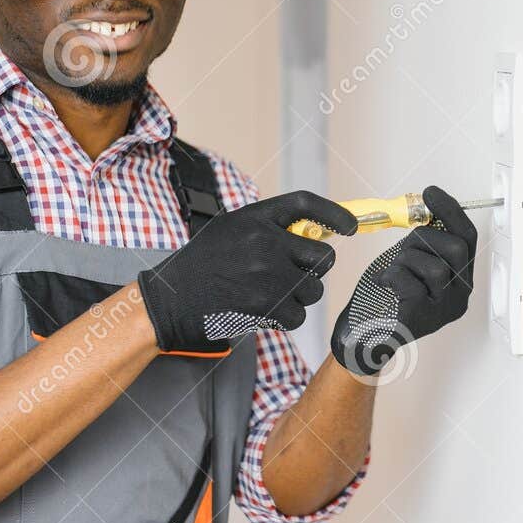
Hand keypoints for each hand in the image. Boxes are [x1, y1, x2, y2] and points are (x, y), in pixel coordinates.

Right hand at [138, 190, 356, 352]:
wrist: (171, 299)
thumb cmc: (203, 264)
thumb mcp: (231, 229)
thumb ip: (269, 227)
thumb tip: (314, 233)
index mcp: (255, 217)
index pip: (306, 204)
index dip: (335, 213)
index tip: (351, 226)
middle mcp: (264, 242)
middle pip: (323, 256)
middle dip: (315, 269)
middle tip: (296, 274)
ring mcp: (266, 275)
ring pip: (314, 290)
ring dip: (300, 297)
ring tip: (271, 294)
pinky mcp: (265, 305)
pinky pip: (298, 315)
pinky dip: (285, 318)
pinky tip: (263, 311)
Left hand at [331, 185, 477, 374]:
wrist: (362, 332)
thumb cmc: (385, 295)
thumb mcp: (409, 260)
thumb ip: (424, 241)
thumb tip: (428, 208)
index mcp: (459, 280)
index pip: (468, 238)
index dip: (451, 211)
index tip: (431, 193)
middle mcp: (458, 297)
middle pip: (457, 248)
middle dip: (425, 237)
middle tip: (404, 247)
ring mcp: (441, 311)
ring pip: (435, 266)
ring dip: (406, 259)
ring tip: (393, 269)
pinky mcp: (420, 319)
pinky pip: (410, 282)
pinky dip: (392, 275)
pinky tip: (385, 283)